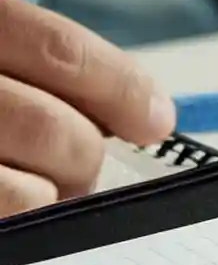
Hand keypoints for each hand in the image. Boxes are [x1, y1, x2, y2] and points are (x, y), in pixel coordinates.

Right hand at [0, 0, 173, 215]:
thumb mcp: (1, 49)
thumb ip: (57, 69)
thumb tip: (151, 116)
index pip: (58, 50)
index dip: (121, 88)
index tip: (156, 119)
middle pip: (48, 127)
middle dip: (86, 155)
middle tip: (86, 162)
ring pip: (25, 191)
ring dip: (55, 195)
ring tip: (49, 185)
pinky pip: (2, 215)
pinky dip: (22, 214)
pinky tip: (18, 198)